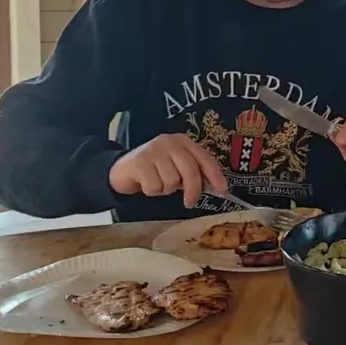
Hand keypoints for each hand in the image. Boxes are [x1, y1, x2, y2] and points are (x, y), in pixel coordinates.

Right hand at [109, 133, 228, 207]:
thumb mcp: (176, 167)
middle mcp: (169, 142)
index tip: (222, 190)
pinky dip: (152, 191)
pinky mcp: (139, 162)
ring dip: (166, 190)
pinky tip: (146, 184)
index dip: (215, 175)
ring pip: (172, 181)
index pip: (204, 158)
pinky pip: (155, 187)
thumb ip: (193, 172)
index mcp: (183, 142)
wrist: (123, 168)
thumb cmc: (155, 170)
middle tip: (190, 203)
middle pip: (190, 170)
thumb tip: (215, 187)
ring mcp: (153, 150)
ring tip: (158, 183)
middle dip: (193, 190)